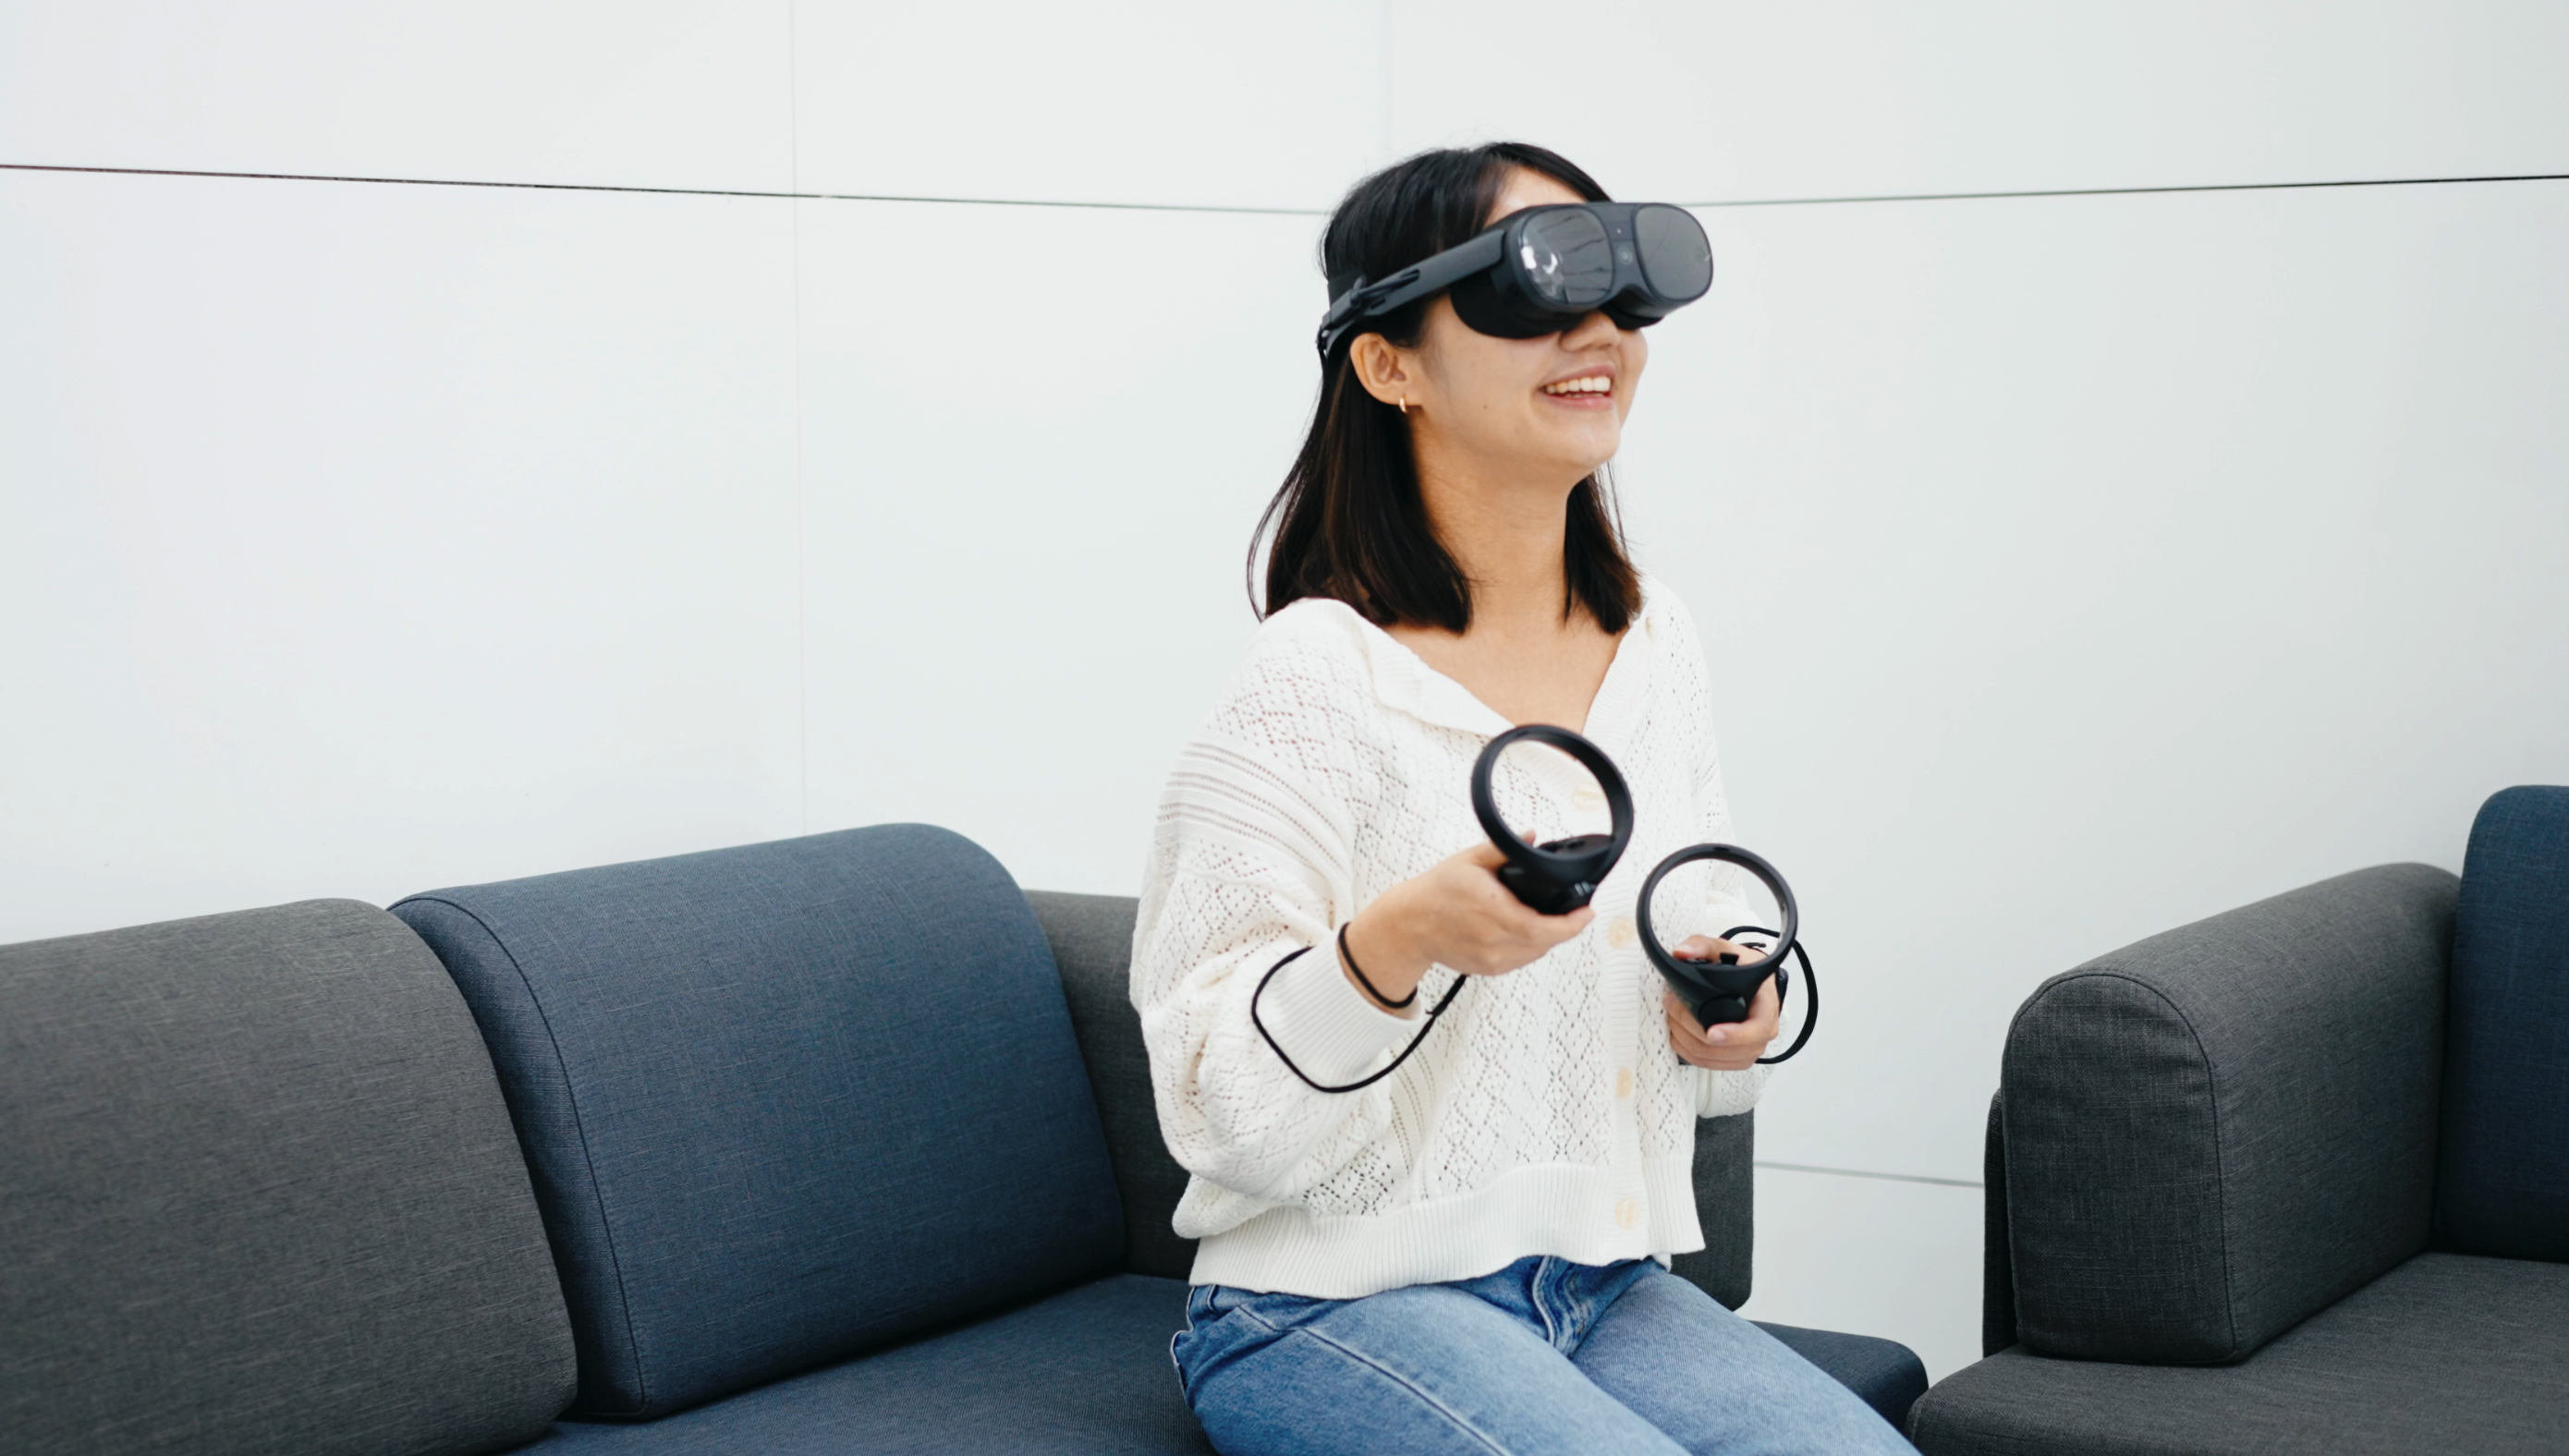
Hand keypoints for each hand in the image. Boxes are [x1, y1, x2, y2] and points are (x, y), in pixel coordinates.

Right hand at [1340, 842, 1594, 1013]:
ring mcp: (1491, 959)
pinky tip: (1524, 931)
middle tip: (1573, 912)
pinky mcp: (1487, 969)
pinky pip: (1521, 961)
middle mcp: (1494, 941)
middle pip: (1545, 942)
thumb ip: (1503, 848)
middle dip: (1564, 928)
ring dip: (1547, 938)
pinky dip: (1530, 947)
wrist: (1409, 925)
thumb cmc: (1435, 893)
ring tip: (1547, 918)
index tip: (1587, 913)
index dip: (1571, 924)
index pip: (1543, 927)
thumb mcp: (1469, 860)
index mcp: (1493, 912)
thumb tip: (1531, 835)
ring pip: (1536, 953)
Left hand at [1662, 937, 1780, 1069]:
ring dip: (1685, 1040)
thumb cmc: (1741, 968)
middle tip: (1672, 1005)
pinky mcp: (1732, 1058)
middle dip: (1692, 1028)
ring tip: (1670, 1016)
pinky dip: (1687, 1051)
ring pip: (1712, 1058)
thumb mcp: (1727, 950)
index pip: (1756, 1031)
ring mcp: (1747, 1050)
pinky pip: (1707, 1064)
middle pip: (1726, 1048)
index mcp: (1766, 1009)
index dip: (1733, 1035)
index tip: (1711, 1031)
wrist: (1748, 982)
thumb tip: (1682, 952)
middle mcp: (1760, 1035)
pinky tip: (1676, 1033)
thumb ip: (1704, 946)